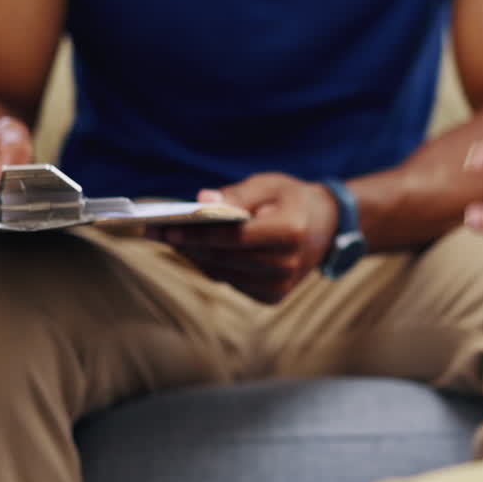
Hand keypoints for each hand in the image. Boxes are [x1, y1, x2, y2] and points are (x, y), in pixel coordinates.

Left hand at [148, 173, 338, 303]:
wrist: (327, 227)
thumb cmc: (292, 199)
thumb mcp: (269, 184)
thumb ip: (237, 194)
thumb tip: (201, 200)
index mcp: (290, 232)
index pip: (235, 237)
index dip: (199, 233)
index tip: (167, 227)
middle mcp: (287, 264)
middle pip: (224, 257)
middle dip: (187, 244)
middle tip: (155, 231)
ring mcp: (280, 285)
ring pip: (223, 273)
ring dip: (194, 256)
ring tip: (169, 238)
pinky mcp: (272, 297)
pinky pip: (231, 282)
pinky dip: (211, 266)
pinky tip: (195, 251)